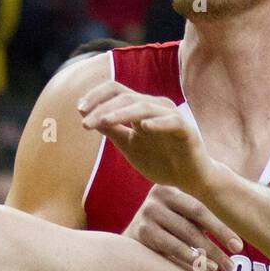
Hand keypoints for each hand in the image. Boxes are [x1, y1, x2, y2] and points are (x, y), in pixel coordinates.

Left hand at [77, 80, 219, 197]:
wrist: (189, 178)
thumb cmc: (161, 160)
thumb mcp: (129, 145)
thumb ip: (112, 130)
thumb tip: (88, 116)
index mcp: (140, 108)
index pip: (115, 92)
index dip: (96, 97)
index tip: (80, 111)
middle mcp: (155, 107)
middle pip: (125, 97)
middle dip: (102, 109)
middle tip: (85, 124)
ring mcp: (171, 117)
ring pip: (144, 106)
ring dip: (121, 113)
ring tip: (105, 122)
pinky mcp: (186, 130)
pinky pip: (172, 121)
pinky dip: (158, 123)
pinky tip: (143, 127)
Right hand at [124, 184, 242, 270]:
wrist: (122, 248)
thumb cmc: (161, 231)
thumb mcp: (178, 217)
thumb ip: (199, 216)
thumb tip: (237, 230)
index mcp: (171, 187)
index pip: (202, 207)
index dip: (222, 227)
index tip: (239, 246)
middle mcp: (158, 195)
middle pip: (197, 218)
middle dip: (219, 240)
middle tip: (235, 259)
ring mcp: (148, 212)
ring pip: (187, 234)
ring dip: (209, 252)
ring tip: (224, 267)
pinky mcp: (141, 231)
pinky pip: (172, 246)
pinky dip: (191, 258)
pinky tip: (205, 267)